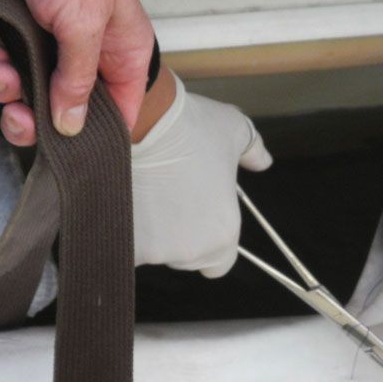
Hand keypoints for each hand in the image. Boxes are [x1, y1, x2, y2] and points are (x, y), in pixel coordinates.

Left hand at [0, 0, 154, 141]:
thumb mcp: (84, 26)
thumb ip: (77, 80)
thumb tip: (72, 125)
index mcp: (123, 52)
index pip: (119, 111)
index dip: (96, 136)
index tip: (72, 154)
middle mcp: (89, 51)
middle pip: (67, 110)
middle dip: (38, 119)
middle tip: (21, 119)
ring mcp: (50, 40)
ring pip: (29, 91)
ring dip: (8, 88)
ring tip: (2, 68)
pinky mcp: (15, 25)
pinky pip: (3, 64)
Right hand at [132, 72, 272, 276]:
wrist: (139, 119)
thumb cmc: (190, 126)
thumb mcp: (235, 131)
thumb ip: (253, 151)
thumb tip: (263, 161)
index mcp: (223, 233)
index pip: (220, 262)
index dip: (210, 243)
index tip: (198, 219)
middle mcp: (189, 251)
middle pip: (182, 257)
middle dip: (175, 234)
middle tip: (166, 196)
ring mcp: (153, 252)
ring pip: (150, 253)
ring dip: (146, 231)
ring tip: (140, 190)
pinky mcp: (120, 244)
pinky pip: (123, 246)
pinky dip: (121, 228)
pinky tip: (119, 199)